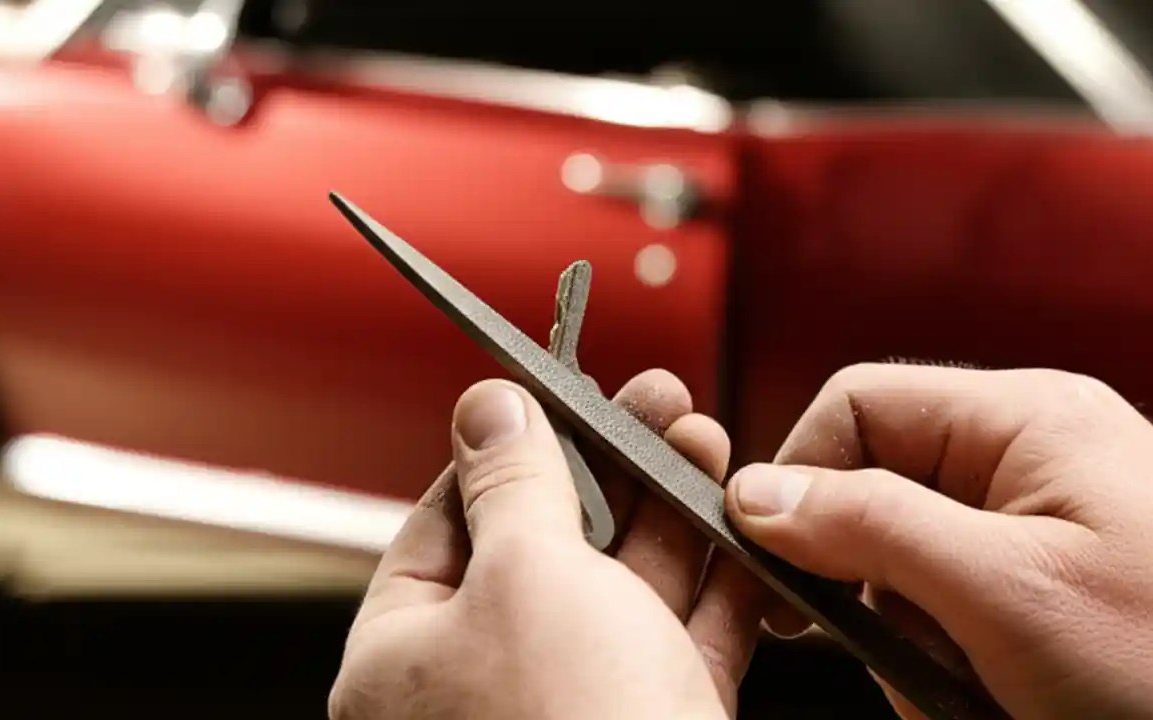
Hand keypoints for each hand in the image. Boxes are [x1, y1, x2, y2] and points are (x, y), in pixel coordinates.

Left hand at [329, 370, 765, 719]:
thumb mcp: (525, 577)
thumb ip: (514, 483)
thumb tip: (487, 406)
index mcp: (408, 658)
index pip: (449, 522)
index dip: (512, 449)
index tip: (563, 395)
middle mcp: (485, 690)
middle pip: (549, 546)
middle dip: (612, 468)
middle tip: (659, 402)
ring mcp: (573, 715)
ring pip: (624, 590)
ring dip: (671, 511)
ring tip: (708, 440)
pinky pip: (683, 644)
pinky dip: (719, 585)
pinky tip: (744, 527)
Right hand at [724, 363, 1152, 719]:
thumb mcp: (1008, 594)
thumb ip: (871, 527)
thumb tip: (755, 493)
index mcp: (1023, 418)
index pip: (856, 406)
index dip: (802, 480)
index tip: (776, 569)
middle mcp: (1030, 456)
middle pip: (876, 491)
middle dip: (872, 586)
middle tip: (907, 656)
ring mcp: (1044, 523)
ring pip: (907, 567)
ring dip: (917, 642)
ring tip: (978, 693)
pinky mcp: (1053, 584)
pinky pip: (955, 609)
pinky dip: (956, 664)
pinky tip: (1001, 701)